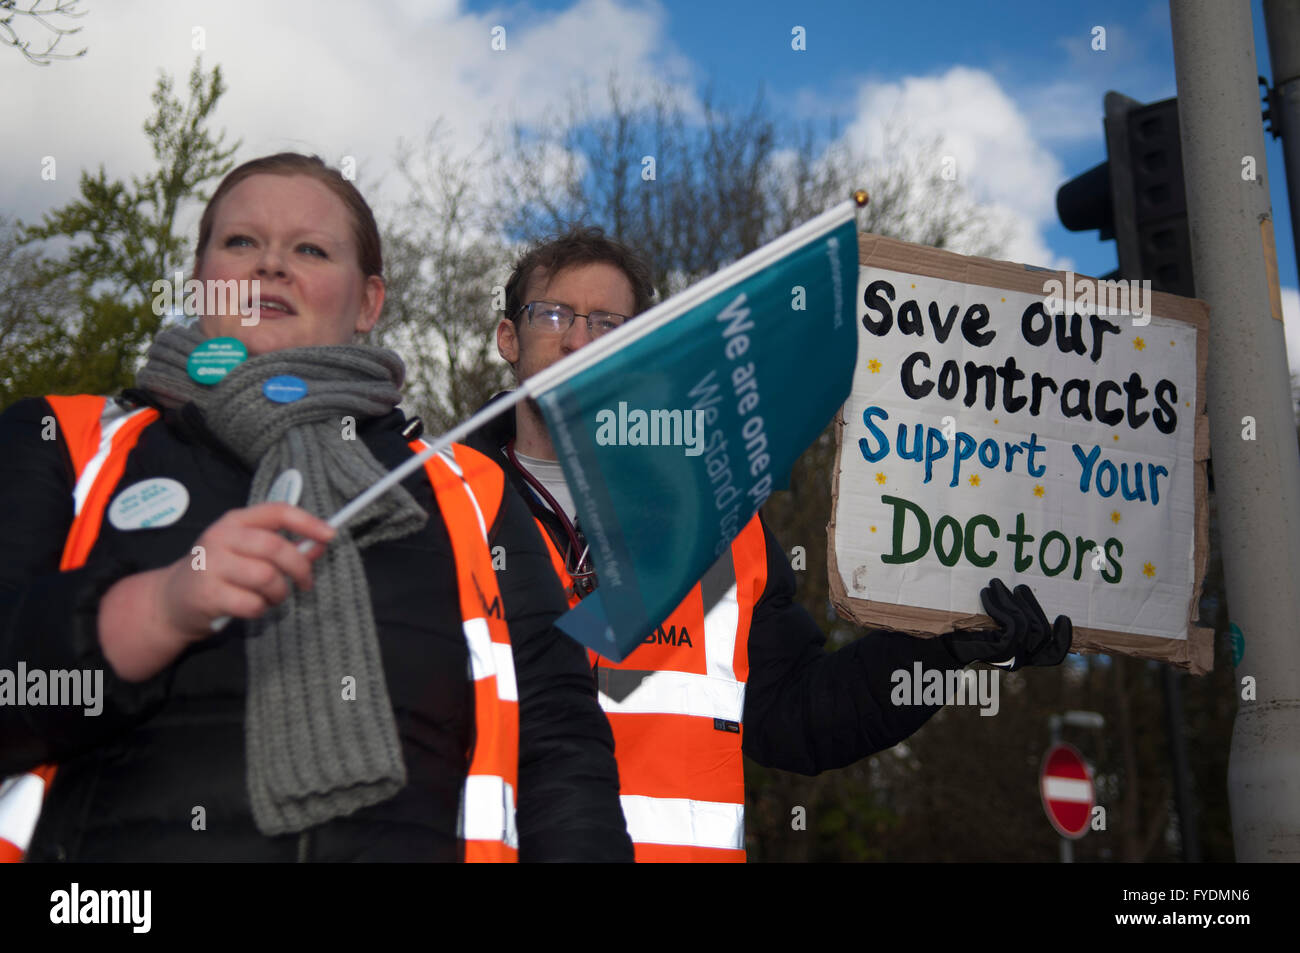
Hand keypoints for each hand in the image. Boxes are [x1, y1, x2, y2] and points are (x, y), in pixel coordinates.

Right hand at [157, 502, 334, 637]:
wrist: (171, 601)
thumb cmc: (219, 573)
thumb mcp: (247, 552)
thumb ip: (284, 546)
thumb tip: (320, 544)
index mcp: (235, 521)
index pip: (277, 511)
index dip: (308, 522)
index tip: (331, 535)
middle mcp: (221, 537)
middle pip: (275, 547)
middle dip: (299, 568)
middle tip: (305, 583)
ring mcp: (211, 565)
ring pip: (266, 576)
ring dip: (279, 592)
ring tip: (273, 597)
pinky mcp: (207, 593)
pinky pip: (251, 603)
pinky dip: (260, 609)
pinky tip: (252, 607)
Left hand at [941, 578, 1071, 670]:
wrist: (939, 643)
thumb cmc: (965, 629)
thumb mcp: (994, 623)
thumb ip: (1014, 617)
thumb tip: (1025, 593)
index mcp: (1023, 656)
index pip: (1053, 656)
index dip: (1064, 639)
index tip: (1063, 615)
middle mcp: (1019, 661)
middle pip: (1043, 634)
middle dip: (1033, 605)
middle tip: (1020, 586)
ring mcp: (1011, 658)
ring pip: (1028, 625)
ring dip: (1011, 600)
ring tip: (996, 583)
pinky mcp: (1001, 651)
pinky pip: (1013, 624)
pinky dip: (1000, 605)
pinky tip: (986, 593)